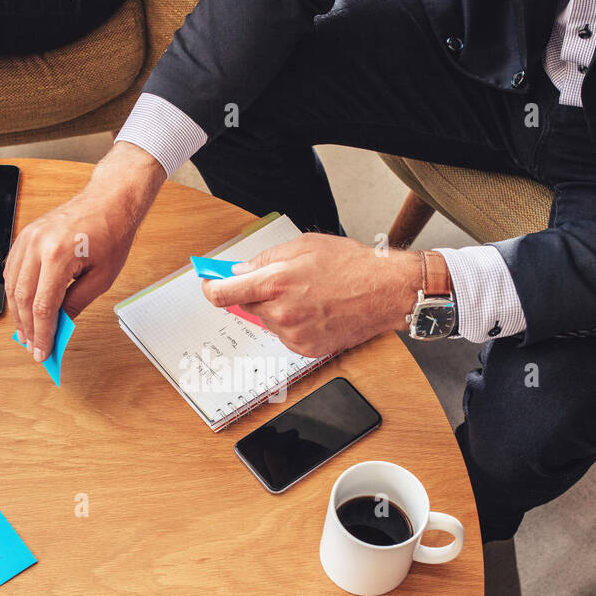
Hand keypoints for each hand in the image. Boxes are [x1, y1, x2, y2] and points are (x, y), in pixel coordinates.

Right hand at [4, 142, 165, 361]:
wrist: (108, 201)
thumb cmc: (110, 234)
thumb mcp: (101, 278)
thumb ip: (76, 303)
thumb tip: (60, 327)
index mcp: (58, 256)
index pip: (43, 306)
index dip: (42, 333)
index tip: (42, 352)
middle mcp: (37, 245)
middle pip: (23, 298)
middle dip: (27, 328)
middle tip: (33, 347)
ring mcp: (27, 238)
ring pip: (12, 285)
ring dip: (18, 313)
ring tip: (27, 333)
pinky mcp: (25, 235)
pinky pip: (12, 269)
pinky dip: (15, 291)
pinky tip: (22, 307)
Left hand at [200, 234, 423, 356]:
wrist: (385, 292)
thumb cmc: (351, 265)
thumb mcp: (304, 246)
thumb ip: (265, 260)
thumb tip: (240, 272)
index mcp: (275, 283)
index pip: (223, 294)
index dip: (211, 288)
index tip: (209, 284)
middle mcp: (280, 313)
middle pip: (245, 307)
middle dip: (256, 294)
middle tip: (281, 282)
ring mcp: (293, 334)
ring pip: (267, 322)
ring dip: (276, 309)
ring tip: (308, 295)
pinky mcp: (306, 349)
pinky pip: (285, 335)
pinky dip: (293, 324)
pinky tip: (315, 311)